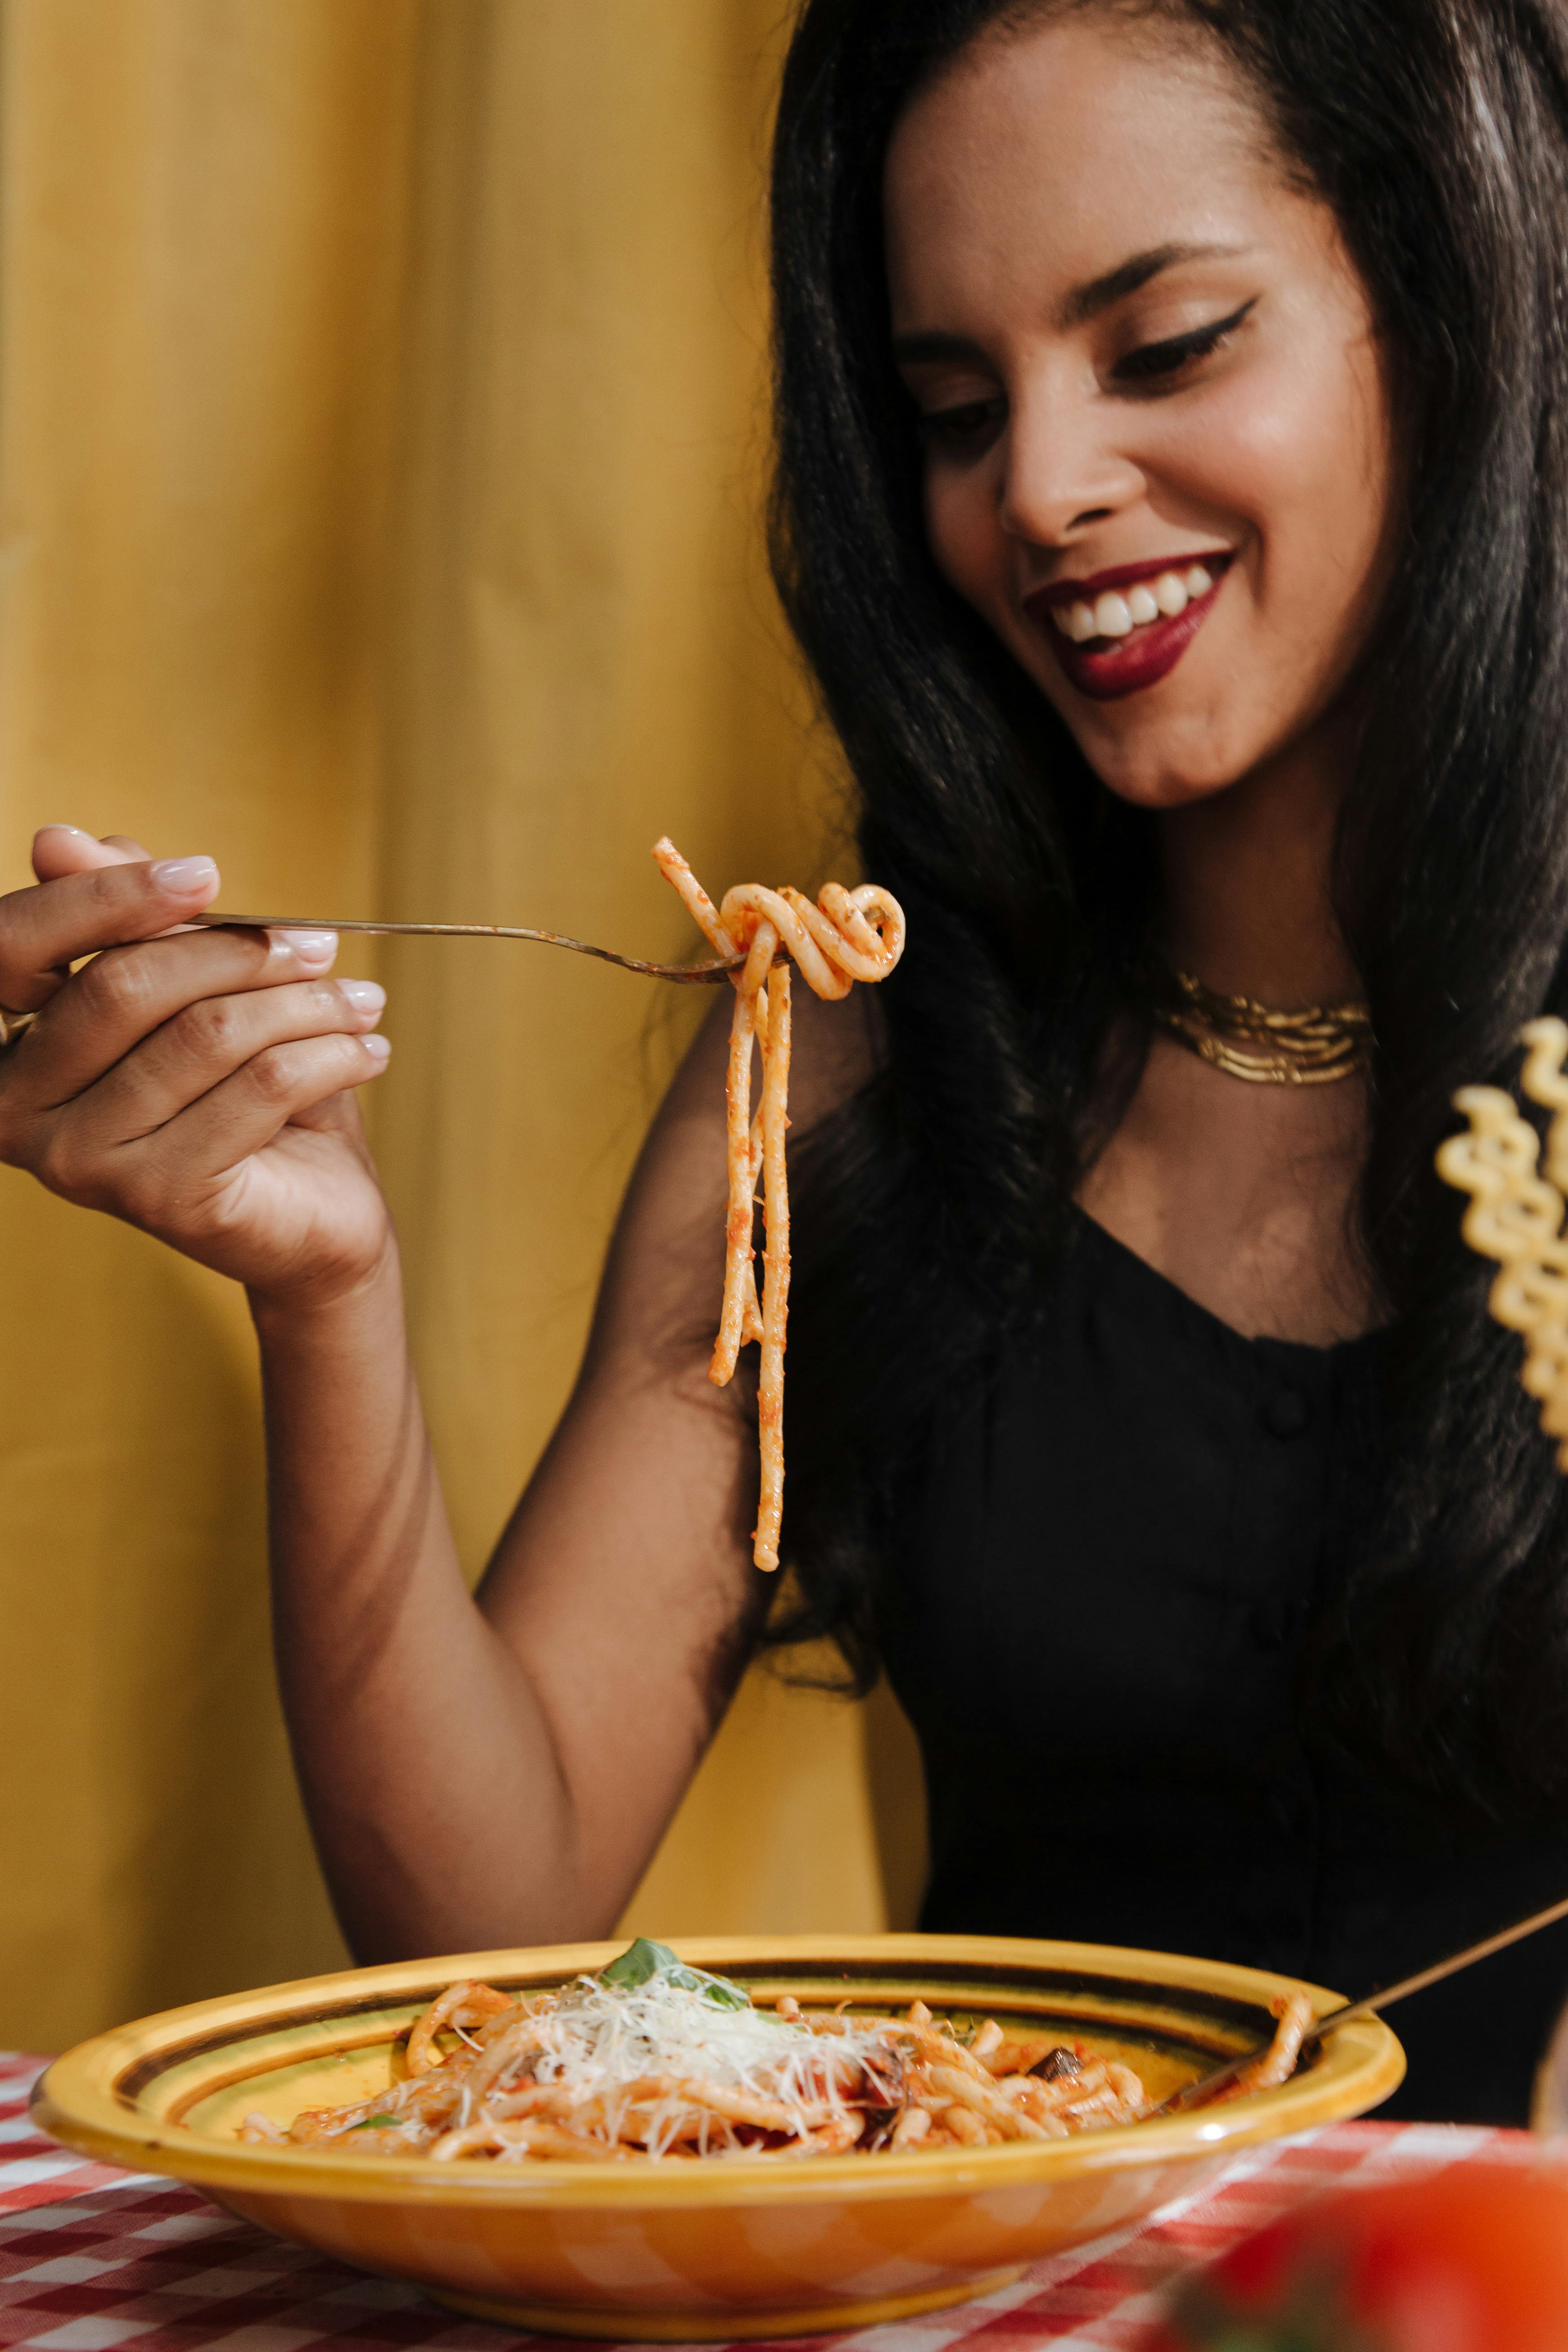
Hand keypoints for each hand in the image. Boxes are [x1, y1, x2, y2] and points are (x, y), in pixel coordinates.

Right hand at [0, 826, 394, 1306]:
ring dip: (304, 1004)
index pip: (17, 946)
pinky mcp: (159, 1198)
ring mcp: (82, 1162)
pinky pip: (258, 1089)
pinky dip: (330, 1056)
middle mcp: (20, 1109)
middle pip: (126, 984)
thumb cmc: (245, 1095)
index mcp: (13, 1045)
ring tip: (361, 1001)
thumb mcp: (196, 992)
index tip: (206, 874)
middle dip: (240, 951)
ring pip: (206, 1034)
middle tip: (320, 944)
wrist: (309, 1217)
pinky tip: (368, 1051)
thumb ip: (133, 922)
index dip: (108, 897)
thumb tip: (60, 840)